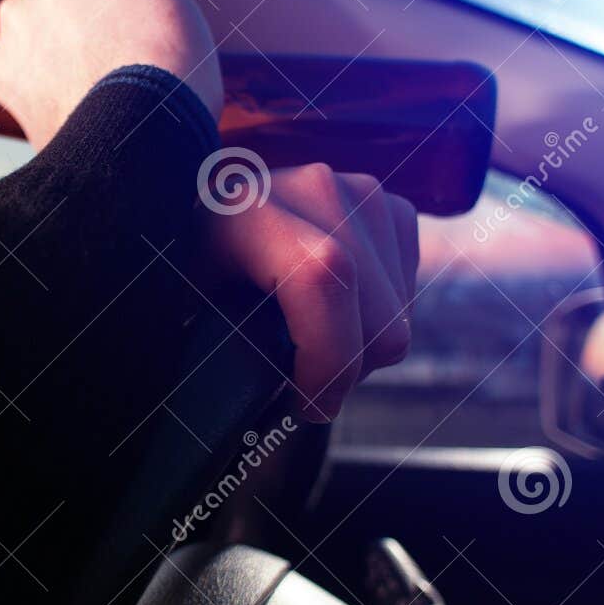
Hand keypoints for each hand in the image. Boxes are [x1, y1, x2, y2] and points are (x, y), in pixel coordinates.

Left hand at [0, 0, 222, 149]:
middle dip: (80, 27)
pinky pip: (13, 70)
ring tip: (82, 92)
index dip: (124, 11)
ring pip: (33, 29)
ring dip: (49, 52)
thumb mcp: (183, 19)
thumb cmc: (177, 84)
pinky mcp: (0, 60)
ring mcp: (23, 14)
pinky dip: (29, 89)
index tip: (132, 38)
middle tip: (105, 69)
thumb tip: (130, 17)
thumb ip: (144, 1)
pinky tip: (60, 106)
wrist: (140, 136)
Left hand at [202, 164, 418, 421]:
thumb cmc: (202, 267)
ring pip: (398, 321)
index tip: (306, 405)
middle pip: (375, 320)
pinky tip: (337, 313)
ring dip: (360, 354)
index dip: (326, 361)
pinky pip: (408, 297)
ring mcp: (363, 196)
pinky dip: (377, 324)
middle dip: (341, 376)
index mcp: (250, 210)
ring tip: (311, 343)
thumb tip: (262, 413)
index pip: (321, 281)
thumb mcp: (195, 308)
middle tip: (301, 386)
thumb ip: (231, 351)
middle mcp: (317, 191)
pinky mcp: (392, 210)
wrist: (221, 207)